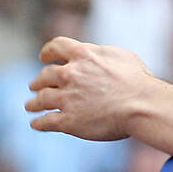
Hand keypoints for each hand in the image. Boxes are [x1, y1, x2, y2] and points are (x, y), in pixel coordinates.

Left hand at [25, 36, 156, 140]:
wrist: (142, 106)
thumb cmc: (140, 83)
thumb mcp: (123, 57)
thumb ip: (104, 55)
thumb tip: (98, 57)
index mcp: (83, 55)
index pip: (57, 47)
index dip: (48, 52)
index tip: (44, 57)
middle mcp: (70, 74)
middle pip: (46, 75)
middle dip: (39, 81)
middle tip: (35, 86)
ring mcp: (67, 98)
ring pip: (42, 99)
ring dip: (34, 102)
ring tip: (30, 106)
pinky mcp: (69, 121)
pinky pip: (47, 121)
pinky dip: (39, 123)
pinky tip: (36, 124)